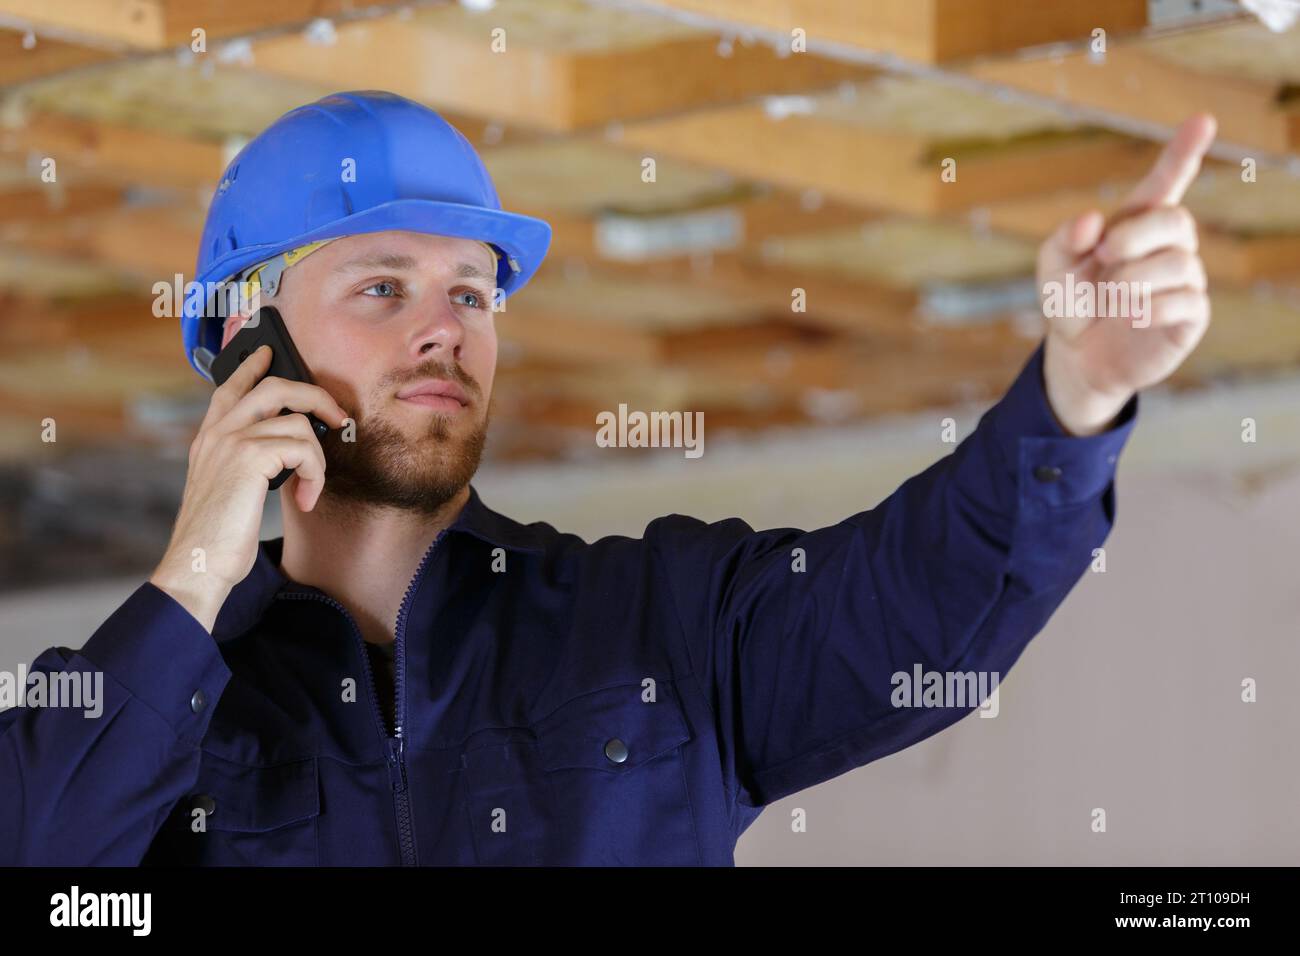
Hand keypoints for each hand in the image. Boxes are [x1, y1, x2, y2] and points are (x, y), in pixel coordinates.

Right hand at [149, 344, 348, 630]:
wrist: (198, 564)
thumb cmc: (217, 537)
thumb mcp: (229, 490)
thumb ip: (249, 463)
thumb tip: (290, 449)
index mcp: (209, 439)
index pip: (230, 388)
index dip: (252, 367)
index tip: (269, 352)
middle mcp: (217, 434)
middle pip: (274, 387)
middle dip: (315, 396)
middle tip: (338, 417)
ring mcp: (231, 442)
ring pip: (298, 422)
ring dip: (318, 458)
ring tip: (310, 488)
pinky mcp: (249, 458)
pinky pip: (304, 448)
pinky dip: (314, 475)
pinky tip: (305, 499)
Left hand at [1037, 113, 1215, 435]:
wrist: (1078, 357)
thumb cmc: (1071, 303)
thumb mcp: (1053, 269)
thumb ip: (1064, 239)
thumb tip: (1091, 219)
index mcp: (1134, 224)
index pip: (1166, 182)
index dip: (1183, 153)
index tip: (1202, 120)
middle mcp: (1166, 246)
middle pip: (1175, 219)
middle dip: (1137, 235)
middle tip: (1105, 254)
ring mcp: (1183, 280)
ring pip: (1179, 264)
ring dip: (1136, 279)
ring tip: (1111, 297)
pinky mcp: (1190, 316)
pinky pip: (1185, 302)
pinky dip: (1151, 308)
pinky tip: (1132, 316)